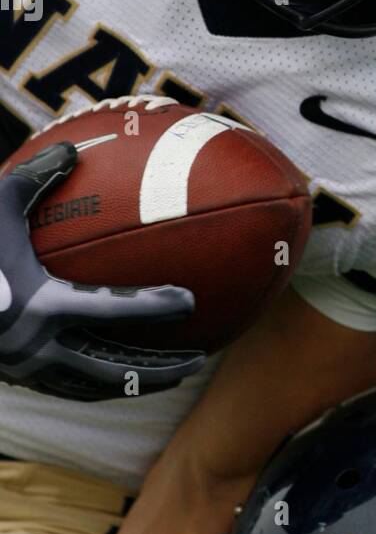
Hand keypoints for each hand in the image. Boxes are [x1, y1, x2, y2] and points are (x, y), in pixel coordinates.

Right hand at [0, 141, 205, 399]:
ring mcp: (24, 370)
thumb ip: (37, 176)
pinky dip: (99, 384)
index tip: (192, 299)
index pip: (111, 308)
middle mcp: (36, 347)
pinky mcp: (14, 377)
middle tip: (199, 360)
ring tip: (170, 374)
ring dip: (132, 384)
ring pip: (91, 388)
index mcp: (39, 305)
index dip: (155, 306)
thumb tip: (73, 146)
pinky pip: (67, 387)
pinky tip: (117, 372)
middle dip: (159, 370)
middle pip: (113, 371)